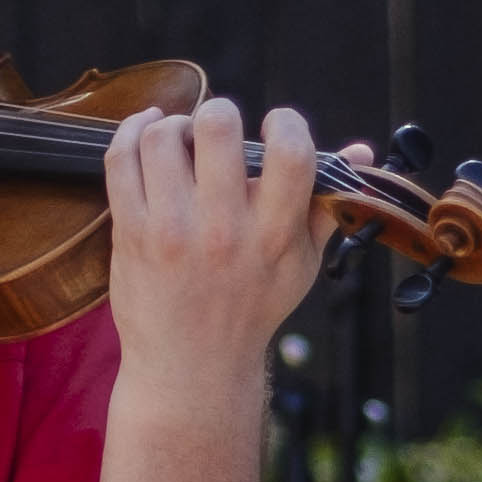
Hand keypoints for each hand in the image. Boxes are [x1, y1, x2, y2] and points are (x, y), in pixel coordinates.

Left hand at [101, 91, 333, 409]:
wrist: (192, 367)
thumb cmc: (251, 309)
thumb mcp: (300, 264)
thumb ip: (327, 204)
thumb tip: (360, 153)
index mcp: (275, 235)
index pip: (291, 153)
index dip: (286, 122)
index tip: (276, 126)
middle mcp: (224, 231)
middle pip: (218, 128)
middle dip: (220, 114)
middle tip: (219, 131)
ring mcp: (172, 231)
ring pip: (163, 137)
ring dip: (175, 125)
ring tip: (183, 140)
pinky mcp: (132, 234)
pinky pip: (121, 160)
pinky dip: (132, 131)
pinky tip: (146, 132)